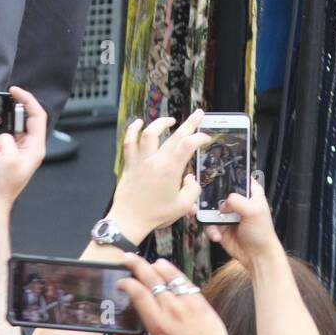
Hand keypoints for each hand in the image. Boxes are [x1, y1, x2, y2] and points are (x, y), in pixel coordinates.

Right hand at [0, 86, 46, 211]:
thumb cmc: (2, 187)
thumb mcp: (7, 156)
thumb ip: (6, 139)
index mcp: (34, 148)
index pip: (37, 117)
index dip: (28, 100)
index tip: (15, 91)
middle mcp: (25, 151)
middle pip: (20, 124)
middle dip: (7, 117)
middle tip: (0, 107)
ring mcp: (11, 156)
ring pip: (2, 135)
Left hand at [109, 109, 210, 242]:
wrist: (129, 220)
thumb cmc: (155, 215)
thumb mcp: (182, 206)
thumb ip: (192, 190)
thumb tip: (190, 178)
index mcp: (171, 169)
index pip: (188, 145)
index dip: (200, 137)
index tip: (206, 137)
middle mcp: (156, 160)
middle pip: (174, 135)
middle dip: (189, 123)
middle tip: (198, 114)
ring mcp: (141, 160)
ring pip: (150, 133)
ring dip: (161, 123)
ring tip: (170, 120)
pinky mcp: (130, 164)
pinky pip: (129, 143)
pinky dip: (133, 130)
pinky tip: (138, 123)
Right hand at [115, 255, 236, 334]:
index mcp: (158, 324)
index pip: (138, 293)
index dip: (127, 283)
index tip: (122, 281)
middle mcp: (172, 310)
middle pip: (151, 278)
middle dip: (136, 265)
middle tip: (128, 259)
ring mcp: (188, 304)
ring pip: (169, 275)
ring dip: (155, 265)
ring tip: (147, 262)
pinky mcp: (201, 301)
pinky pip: (185, 280)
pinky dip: (174, 272)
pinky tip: (167, 268)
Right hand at [204, 177, 278, 269]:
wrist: (257, 257)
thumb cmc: (262, 233)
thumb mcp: (253, 211)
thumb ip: (237, 201)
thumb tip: (222, 204)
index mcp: (249, 193)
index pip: (237, 177)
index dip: (226, 175)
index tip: (214, 174)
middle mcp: (237, 202)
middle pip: (218, 192)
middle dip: (210, 197)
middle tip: (205, 202)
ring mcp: (228, 215)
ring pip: (210, 209)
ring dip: (209, 217)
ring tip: (214, 225)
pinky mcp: (220, 227)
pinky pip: (209, 224)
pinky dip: (211, 230)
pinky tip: (217, 236)